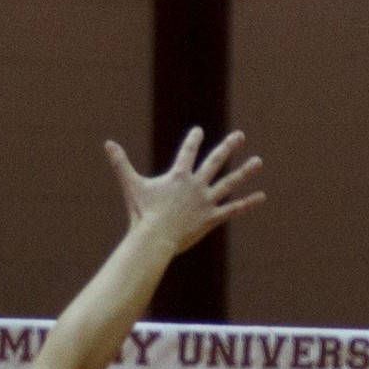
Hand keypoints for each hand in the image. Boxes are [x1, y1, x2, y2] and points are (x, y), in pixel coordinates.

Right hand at [105, 127, 264, 253]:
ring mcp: (206, 201)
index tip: (199, 131)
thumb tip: (107, 143)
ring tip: (259, 161)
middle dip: (228, 146)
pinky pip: (233, 209)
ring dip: (245, 172)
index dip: (193, 140)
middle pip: (215, 161)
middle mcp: (196, 185)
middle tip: (240, 135)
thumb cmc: (141, 213)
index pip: (188, 152)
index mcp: (178, 176)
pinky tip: (261, 196)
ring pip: (230, 183)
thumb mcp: (131, 185)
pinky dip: (248, 203)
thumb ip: (121, 163)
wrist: (154, 238)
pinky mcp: (212, 217)